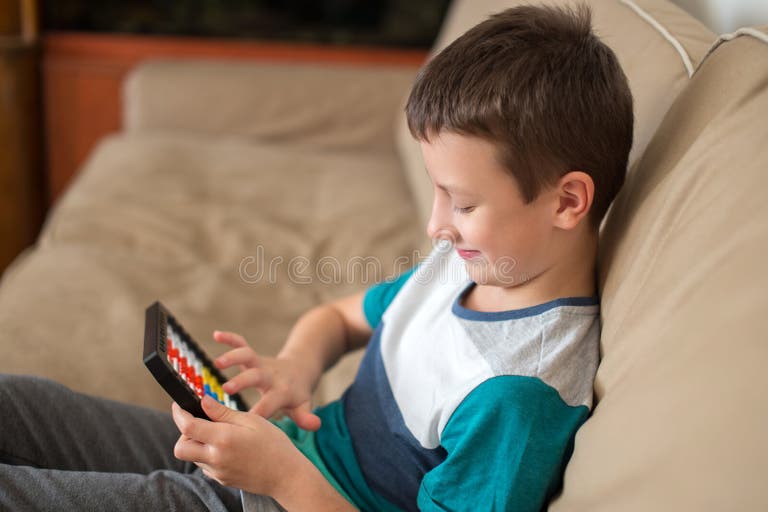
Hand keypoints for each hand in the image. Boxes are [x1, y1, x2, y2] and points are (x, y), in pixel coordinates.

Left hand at [172, 396, 304, 495]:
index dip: (179, 413)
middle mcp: (216, 458)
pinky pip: (205, 466)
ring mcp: (217, 472)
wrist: (286, 475)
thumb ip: (223, 412)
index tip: (179, 405)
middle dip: (183, 434)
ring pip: (192, 457)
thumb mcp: (252, 421)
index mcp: (223, 439)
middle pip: (180, 448)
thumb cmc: (274, 444)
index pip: (187, 426)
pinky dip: (209, 454)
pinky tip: (228, 447)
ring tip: (219, 434)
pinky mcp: (222, 480)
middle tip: (198, 423)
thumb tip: (203, 401)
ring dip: (197, 444)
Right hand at [213, 331, 321, 430]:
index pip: (268, 405)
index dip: (256, 414)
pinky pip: (241, 343)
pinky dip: (230, 338)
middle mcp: (269, 376)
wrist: (301, 369)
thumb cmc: (297, 395)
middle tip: (226, 389)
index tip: (240, 425)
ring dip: (233, 356)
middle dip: (242, 381)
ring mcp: (261, 364)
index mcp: (281, 392)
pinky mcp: (254, 355)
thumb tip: (316, 425)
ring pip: (247, 356)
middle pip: (256, 377)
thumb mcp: (303, 407)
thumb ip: (306, 418)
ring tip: (217, 362)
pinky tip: (217, 334)